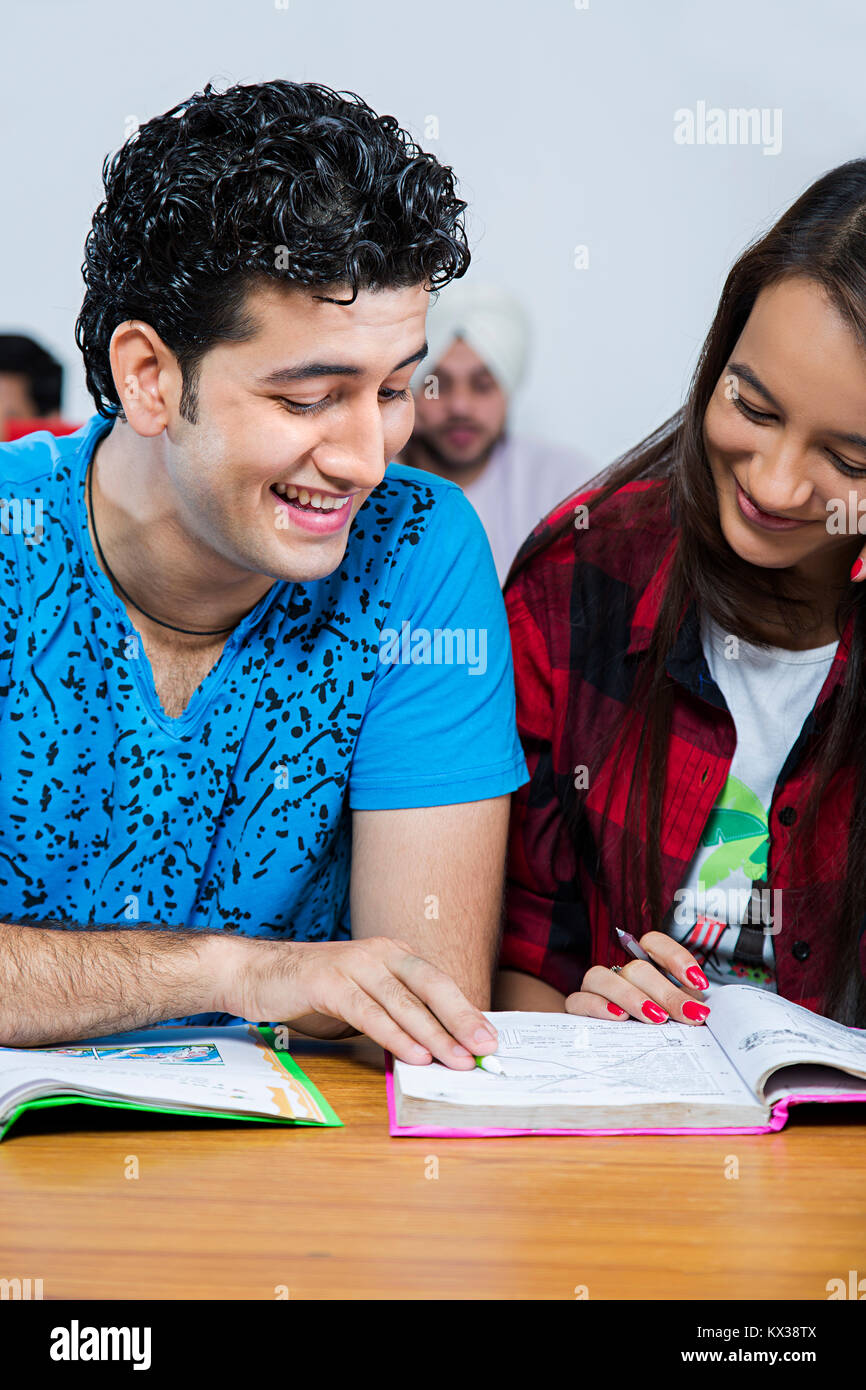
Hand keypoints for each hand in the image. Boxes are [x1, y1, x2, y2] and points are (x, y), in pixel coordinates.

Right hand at [218, 934, 498, 1067]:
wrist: (257, 974)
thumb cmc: (315, 992)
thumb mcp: (365, 1001)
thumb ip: (397, 1016)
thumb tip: (440, 1046)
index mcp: (395, 955)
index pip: (439, 984)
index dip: (466, 1011)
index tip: (491, 1040)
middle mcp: (380, 953)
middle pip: (431, 985)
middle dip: (462, 1018)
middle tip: (486, 1048)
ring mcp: (354, 964)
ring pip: (403, 1001)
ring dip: (434, 1033)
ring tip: (458, 1060)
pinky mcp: (328, 982)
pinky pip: (368, 1012)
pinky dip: (394, 1035)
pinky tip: (414, 1055)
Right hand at [564, 931, 710, 1024]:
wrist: (620, 1055)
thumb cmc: (655, 1030)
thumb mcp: (677, 1017)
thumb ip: (687, 1009)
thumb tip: (704, 1013)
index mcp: (645, 968)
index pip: (654, 943)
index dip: (676, 957)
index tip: (698, 982)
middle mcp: (618, 973)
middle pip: (636, 968)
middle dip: (667, 992)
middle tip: (689, 1014)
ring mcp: (595, 989)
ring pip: (602, 977)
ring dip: (631, 996)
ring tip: (656, 1017)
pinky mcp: (576, 1008)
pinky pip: (578, 1000)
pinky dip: (597, 1006)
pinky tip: (619, 1018)